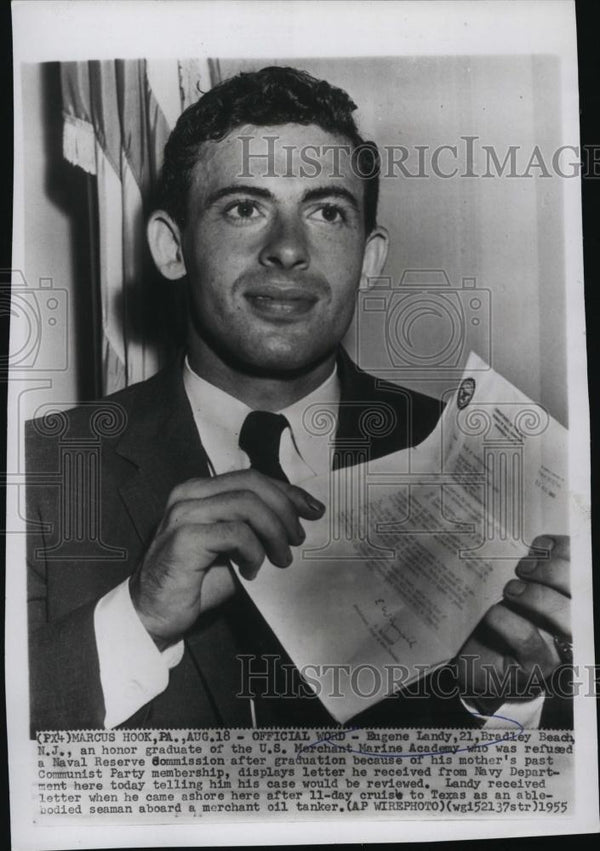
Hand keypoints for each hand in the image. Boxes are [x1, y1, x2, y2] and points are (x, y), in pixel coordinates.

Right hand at [129, 470, 324, 649]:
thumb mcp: (233, 547)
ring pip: (247, 504)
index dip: (287, 492)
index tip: (312, 509)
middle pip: (252, 484)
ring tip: (280, 558)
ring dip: (274, 531)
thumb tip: (296, 518)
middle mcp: (189, 495)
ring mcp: (184, 514)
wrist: (154, 614)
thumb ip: (255, 526)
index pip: (252, 478)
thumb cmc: (195, 581)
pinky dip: (253, 551)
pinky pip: (235, 533)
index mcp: (200, 491)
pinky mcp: (184, 538)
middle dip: (285, 509)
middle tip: (297, 539)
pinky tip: (251, 569)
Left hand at [457, 534, 570, 714]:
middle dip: (554, 572)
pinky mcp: (539, 668)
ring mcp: (562, 648)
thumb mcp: (519, 583)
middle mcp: (576, 622)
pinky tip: (493, 614)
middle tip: (524, 568)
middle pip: (584, 592)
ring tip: (510, 590)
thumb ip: (534, 565)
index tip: (542, 544)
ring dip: (536, 597)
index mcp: (572, 597)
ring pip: (566, 618)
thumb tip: (538, 543)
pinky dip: (507, 621)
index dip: (569, 552)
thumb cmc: (502, 612)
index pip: (584, 570)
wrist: (477, 653)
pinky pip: (528, 639)